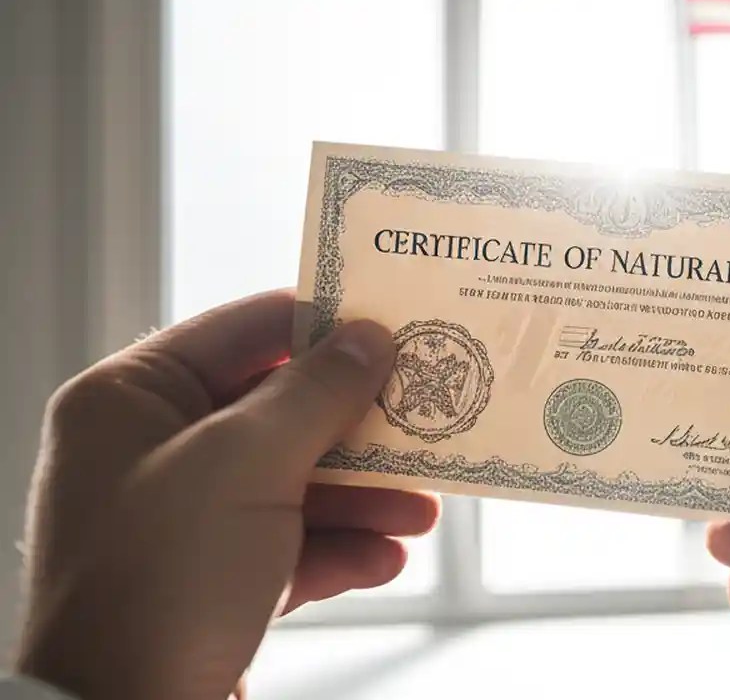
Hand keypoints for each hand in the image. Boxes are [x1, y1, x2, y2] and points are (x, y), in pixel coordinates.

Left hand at [16, 290, 439, 699]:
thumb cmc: (161, 580)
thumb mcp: (245, 465)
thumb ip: (314, 393)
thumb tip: (369, 338)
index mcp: (130, 398)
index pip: (244, 328)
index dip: (324, 323)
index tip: (397, 323)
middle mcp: (150, 450)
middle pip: (279, 409)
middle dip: (356, 425)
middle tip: (423, 421)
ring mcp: (181, 519)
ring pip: (294, 480)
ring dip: (362, 496)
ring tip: (421, 509)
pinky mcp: (211, 579)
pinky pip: (289, 543)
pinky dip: (340, 549)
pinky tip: (385, 559)